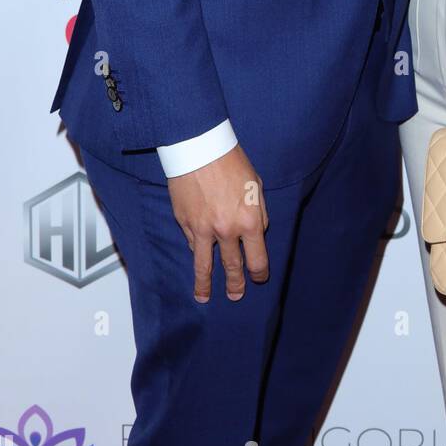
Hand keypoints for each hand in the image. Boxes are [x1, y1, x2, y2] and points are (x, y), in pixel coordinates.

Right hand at [166, 145, 268, 303]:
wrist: (199, 147)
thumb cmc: (232, 163)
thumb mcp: (256, 186)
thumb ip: (259, 214)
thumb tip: (257, 233)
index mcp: (249, 221)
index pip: (257, 258)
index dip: (260, 272)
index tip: (259, 278)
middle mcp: (227, 230)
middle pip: (232, 266)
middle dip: (235, 284)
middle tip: (236, 295)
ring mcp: (203, 229)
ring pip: (205, 265)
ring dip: (205, 284)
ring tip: (204, 298)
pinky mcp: (185, 223)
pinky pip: (193, 245)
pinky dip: (196, 253)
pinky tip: (198, 261)